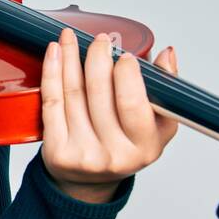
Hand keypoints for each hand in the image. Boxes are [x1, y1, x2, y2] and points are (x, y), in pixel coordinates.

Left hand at [39, 28, 178, 202]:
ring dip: (69, 57)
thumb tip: (167, 54)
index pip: (132, 103)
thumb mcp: (158, 125)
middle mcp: (113, 155)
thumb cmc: (126, 146)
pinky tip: (54, 53)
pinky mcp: (56, 151)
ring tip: (71, 37)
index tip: (124, 54)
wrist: (89, 180)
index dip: (126, 75)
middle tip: (100, 40)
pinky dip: (51, 72)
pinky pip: (51, 102)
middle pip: (98, 93)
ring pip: (72, 93)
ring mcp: (82, 155)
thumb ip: (166, 89)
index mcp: (144, 147)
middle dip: (97, 58)